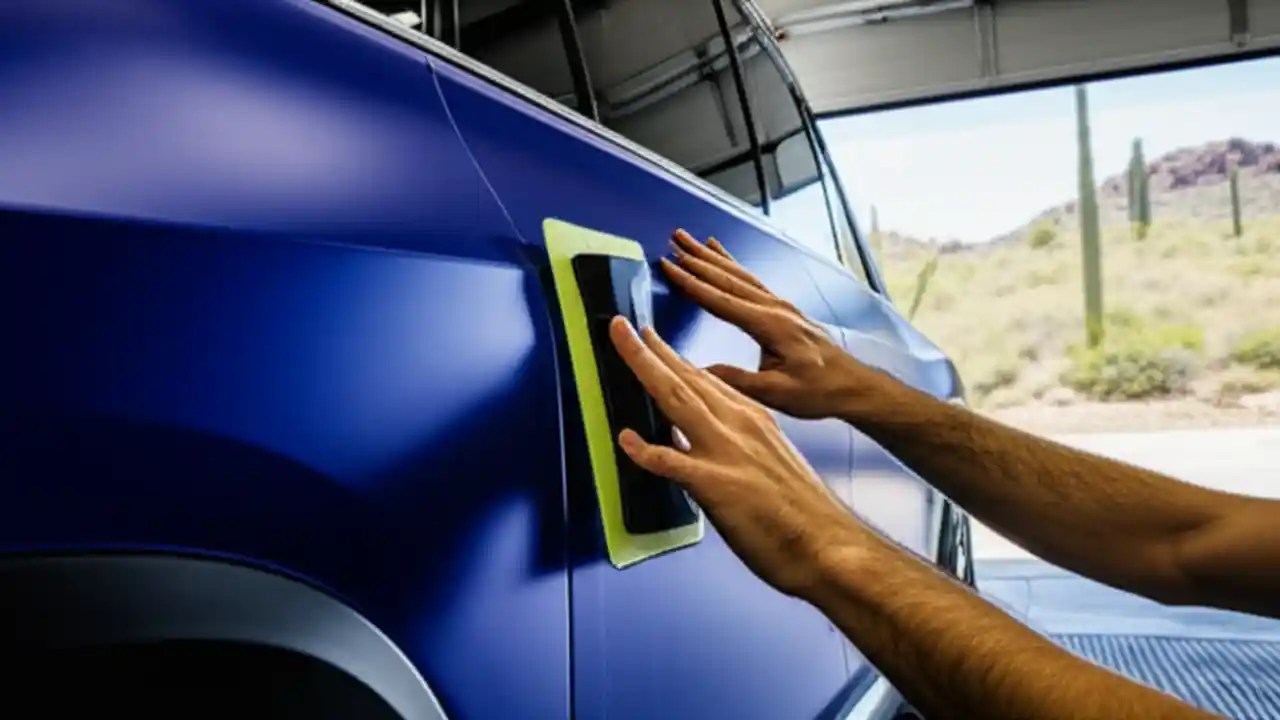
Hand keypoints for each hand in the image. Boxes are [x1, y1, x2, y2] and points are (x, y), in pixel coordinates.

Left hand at [607, 316, 864, 596]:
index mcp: (752, 420)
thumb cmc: (800, 513)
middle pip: (686, 379)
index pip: (706, 379)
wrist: (829, 547)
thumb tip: (689, 443)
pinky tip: (626, 440)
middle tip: (622, 326)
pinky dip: (647, 451)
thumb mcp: (767, 462)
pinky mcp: (718, 486)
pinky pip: (674, 464)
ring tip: (620, 343)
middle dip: (651, 349)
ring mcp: (727, 453)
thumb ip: (732, 446)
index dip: (674, 357)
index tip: (650, 338)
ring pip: (677, 401)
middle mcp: (738, 427)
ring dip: (645, 368)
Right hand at [662, 229, 870, 419]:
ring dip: (711, 256)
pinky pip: (751, 279)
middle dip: (698, 259)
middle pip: (728, 278)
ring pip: (739, 274)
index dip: (692, 283)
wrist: (852, 385)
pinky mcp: (783, 309)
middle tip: (673, 240)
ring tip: (688, 239)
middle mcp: (774, 308)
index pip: (721, 300)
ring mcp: (780, 305)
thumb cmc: (818, 391)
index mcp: (770, 325)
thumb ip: (737, 381)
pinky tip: (720, 253)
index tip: (668, 265)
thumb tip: (699, 371)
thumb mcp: (776, 393)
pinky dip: (732, 263)